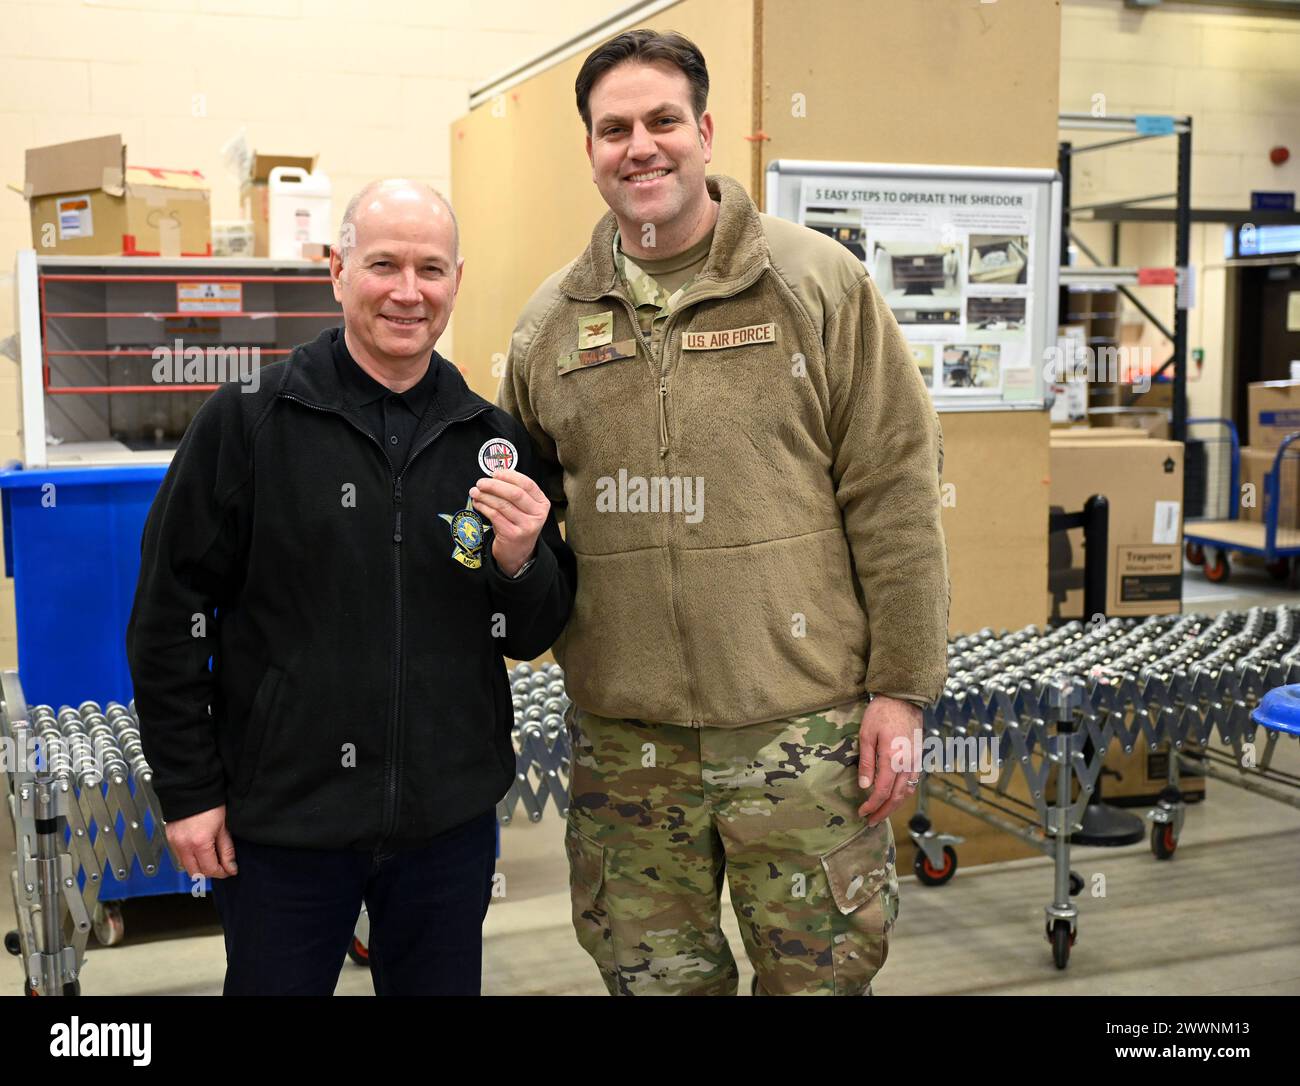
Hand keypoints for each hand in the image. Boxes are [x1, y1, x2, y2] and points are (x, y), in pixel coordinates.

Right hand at [165, 805, 237, 878]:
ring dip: (198, 866)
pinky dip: (189, 858)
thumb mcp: (224, 827)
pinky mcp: (170, 838)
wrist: (192, 788)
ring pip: (186, 866)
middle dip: (209, 872)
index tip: (230, 870)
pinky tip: (200, 850)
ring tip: (212, 857)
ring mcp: (174, 843)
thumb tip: (231, 867)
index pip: (210, 869)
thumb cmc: (210, 804)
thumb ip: (227, 850)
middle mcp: (183, 846)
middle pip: (195, 873)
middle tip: (221, 866)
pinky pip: (179, 856)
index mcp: (199, 843)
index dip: (222, 872)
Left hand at [470, 467, 548, 575]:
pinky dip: (483, 507)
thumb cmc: (517, 525)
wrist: (518, 553)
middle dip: (494, 485)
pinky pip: (495, 516)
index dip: (510, 476)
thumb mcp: (524, 509)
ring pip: (502, 504)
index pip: (527, 484)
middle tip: (480, 482)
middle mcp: (537, 515)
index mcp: (542, 503)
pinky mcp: (513, 535)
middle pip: (515, 494)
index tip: (495, 473)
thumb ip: (515, 492)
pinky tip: (477, 503)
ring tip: (475, 492)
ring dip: (485, 496)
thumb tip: (494, 476)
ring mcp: (526, 526)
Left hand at [856, 695, 923, 826]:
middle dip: (884, 812)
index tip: (862, 812)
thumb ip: (867, 762)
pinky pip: (913, 782)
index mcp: (893, 758)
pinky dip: (904, 795)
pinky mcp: (919, 758)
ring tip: (882, 813)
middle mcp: (908, 764)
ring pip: (907, 792)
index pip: (883, 791)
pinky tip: (895, 798)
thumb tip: (864, 786)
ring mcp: (916, 761)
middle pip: (897, 797)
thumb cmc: (881, 713)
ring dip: (895, 806)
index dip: (872, 805)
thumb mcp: (866, 735)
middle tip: (871, 821)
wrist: (903, 698)